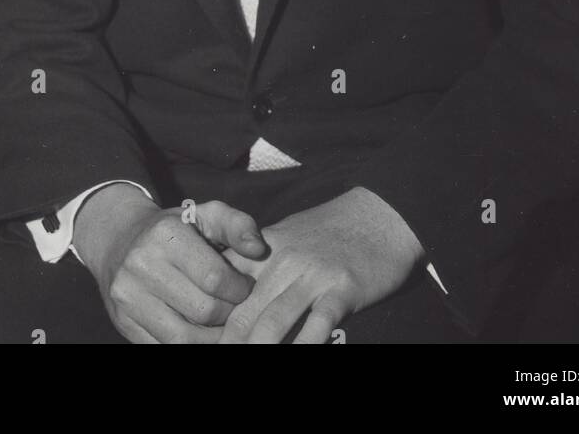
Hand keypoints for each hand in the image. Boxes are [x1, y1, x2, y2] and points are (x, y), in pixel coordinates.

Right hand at [74, 185, 266, 343]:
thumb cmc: (175, 229)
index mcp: (165, 234)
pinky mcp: (122, 321)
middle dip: (228, 314)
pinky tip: (199, 332)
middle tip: (235, 307)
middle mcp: (141, 264)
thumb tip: (259, 250)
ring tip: (221, 323)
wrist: (120, 239)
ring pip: (183, 338)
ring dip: (211, 337)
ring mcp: (127, 296)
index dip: (240, 289)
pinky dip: (189, 345)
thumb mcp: (206, 214)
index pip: (215, 278)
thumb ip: (238, 225)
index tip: (245, 287)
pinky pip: (163, 347)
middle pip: (202, 310)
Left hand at [218, 186, 424, 343]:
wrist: (380, 214)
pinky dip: (303, 347)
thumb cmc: (331, 233)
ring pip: (272, 322)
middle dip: (227, 345)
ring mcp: (311, 275)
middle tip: (214, 359)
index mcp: (262, 252)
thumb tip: (230, 303)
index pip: (224, 290)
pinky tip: (295, 358)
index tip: (198, 343)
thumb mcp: (286, 239)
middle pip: (242, 314)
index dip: (210, 325)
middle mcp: (281, 262)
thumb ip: (258, 268)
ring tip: (248, 364)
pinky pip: (317, 325)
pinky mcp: (342, 289)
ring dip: (257, 350)